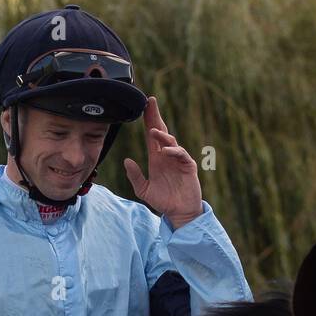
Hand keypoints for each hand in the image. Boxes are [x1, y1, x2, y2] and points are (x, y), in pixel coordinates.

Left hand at [123, 97, 201, 226]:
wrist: (179, 213)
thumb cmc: (163, 201)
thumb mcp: (144, 190)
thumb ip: (135, 176)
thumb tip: (127, 161)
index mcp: (156, 158)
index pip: (151, 135)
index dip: (148, 120)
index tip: (143, 106)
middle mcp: (167, 155)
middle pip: (161, 131)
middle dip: (155, 117)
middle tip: (150, 102)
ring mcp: (178, 160)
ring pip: (171, 141)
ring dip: (162, 135)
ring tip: (153, 131)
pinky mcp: (188, 166)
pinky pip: (181, 155)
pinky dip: (173, 151)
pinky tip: (165, 151)